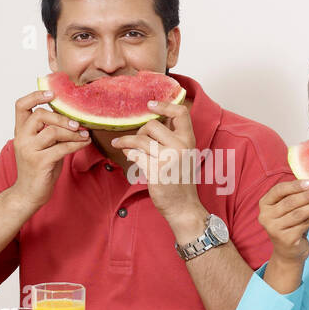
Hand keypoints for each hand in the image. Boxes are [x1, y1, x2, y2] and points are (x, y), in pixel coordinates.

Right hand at [11, 90, 91, 210]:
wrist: (28, 194)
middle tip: (76, 124)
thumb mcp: (42, 145)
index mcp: (20, 131)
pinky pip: (62, 148)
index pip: (21, 105)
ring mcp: (29, 150)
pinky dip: (76, 144)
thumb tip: (73, 118)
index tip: (52, 94)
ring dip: (72, 132)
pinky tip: (84, 143)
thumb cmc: (38, 168)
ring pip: (52, 132)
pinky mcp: (40, 162)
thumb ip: (50, 131)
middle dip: (61, 117)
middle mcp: (21, 138)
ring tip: (84, 135)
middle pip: (39, 115)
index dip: (35, 95)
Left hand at [110, 101, 202, 227]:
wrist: (182, 205)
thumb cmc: (180, 179)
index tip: (150, 104)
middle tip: (136, 140)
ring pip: (140, 140)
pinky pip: (136, 155)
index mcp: (189, 140)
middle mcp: (180, 147)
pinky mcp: (156, 171)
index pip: (180, 113)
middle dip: (139, 131)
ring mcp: (168, 159)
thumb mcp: (183, 154)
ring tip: (119, 144)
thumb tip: (153, 120)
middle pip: (152, 126)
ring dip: (126, 141)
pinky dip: (128, 153)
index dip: (164, 105)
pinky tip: (127, 154)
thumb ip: (172, 137)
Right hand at [258, 180, 308, 266]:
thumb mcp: (289, 208)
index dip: (294, 186)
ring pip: (298, 214)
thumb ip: (296, 195)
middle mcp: (265, 216)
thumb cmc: (290, 224)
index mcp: (264, 204)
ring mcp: (274, 229)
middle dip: (308, 195)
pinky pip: (304, 224)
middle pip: (289, 202)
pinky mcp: (285, 239)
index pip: (278, 190)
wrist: (288, 250)